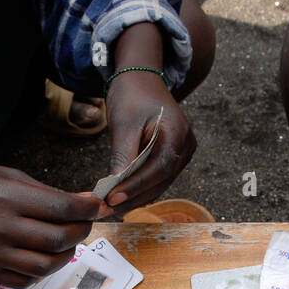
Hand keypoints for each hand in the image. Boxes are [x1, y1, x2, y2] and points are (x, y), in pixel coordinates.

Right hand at [0, 162, 101, 287]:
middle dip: (81, 232)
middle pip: (57, 240)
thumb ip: (48, 193)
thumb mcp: (10, 175)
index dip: (86, 210)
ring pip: (45, 266)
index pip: (60, 209)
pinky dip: (42, 271)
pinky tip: (44, 256)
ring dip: (66, 255)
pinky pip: (25, 280)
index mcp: (5, 197)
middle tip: (84, 224)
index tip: (97, 207)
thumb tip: (87, 203)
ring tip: (67, 243)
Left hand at [101, 69, 194, 214]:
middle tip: (103, 209)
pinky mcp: (172, 158)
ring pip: (157, 184)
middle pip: (159, 181)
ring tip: (107, 206)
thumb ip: (122, 154)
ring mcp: (182, 154)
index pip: (159, 168)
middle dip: (131, 197)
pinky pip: (155, 179)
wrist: (141, 80)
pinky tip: (117, 196)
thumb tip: (114, 186)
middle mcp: (186, 146)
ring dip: (133, 197)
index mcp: (178, 132)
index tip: (112, 198)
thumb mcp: (123, 123)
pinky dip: (137, 188)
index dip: (135, 186)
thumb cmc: (132, 95)